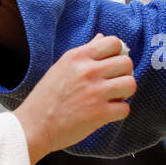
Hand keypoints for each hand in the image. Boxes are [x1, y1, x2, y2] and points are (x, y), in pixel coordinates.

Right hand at [15, 33, 134, 163]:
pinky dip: (119, 112)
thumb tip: (101, 38)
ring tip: (112, 98)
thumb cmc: (47, 98)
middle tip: (113, 83)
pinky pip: (125, 108)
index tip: (111, 65)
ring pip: (131, 84)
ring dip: (124, 93)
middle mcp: (88, 71)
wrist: (34, 126)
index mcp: (77, 57)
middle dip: (123, 74)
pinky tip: (107, 113)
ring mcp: (95, 92)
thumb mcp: (62, 67)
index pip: (113, 42)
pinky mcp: (99, 114)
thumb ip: (85, 52)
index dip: (117, 54)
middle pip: (127, 63)